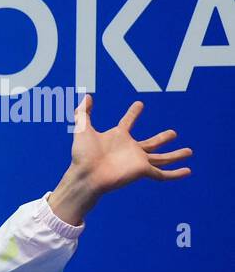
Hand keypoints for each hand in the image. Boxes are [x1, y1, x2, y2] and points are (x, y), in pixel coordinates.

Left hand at [48, 95, 192, 224]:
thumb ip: (83, 113)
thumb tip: (87, 96)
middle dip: (162, 138)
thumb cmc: (83, 155)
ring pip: (161, 158)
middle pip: (151, 143)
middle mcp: (130, 149)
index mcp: (118, 137)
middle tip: (173, 133)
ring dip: (175, 155)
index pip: (127, 122)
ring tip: (189, 151)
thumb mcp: (82, 129)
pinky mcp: (142, 171)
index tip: (139, 104)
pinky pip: (163, 174)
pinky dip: (176, 174)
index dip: (133, 113)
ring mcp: (138, 161)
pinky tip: (188, 171)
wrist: (86, 175)